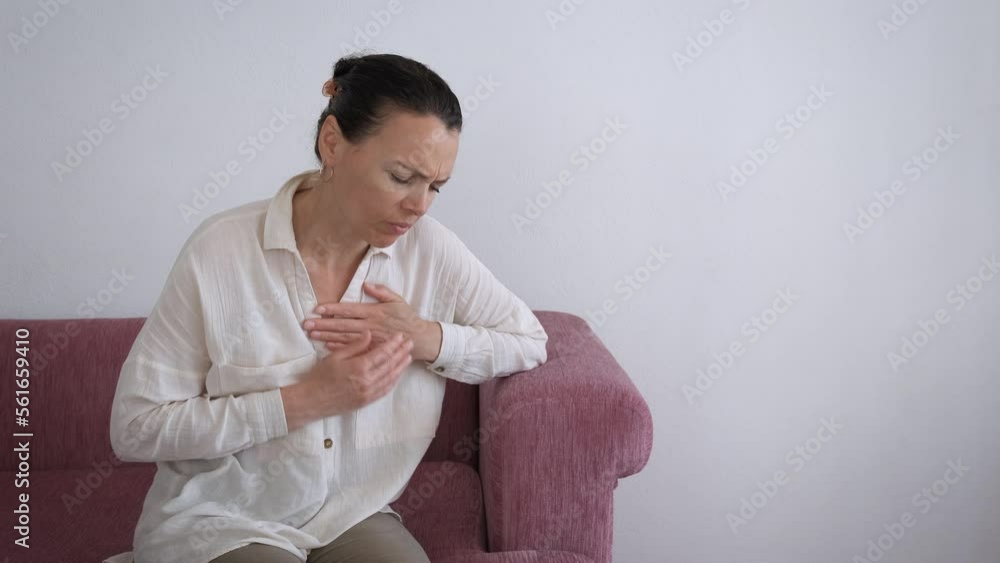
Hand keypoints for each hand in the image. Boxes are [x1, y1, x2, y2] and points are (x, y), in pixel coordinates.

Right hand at [296, 330, 413, 420]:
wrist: (312, 401)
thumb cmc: (320, 376)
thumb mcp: (335, 356)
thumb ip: (355, 345)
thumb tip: (369, 334)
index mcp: (358, 368)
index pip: (382, 353)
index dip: (393, 344)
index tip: (400, 336)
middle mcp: (366, 381)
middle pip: (390, 365)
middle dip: (401, 353)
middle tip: (410, 343)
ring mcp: (368, 393)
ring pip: (390, 378)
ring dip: (401, 366)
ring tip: (408, 357)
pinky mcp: (366, 401)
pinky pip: (385, 390)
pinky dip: (393, 380)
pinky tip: (398, 374)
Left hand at [304, 281, 435, 359]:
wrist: (418, 338)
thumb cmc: (407, 318)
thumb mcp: (397, 300)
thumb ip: (381, 291)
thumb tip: (366, 284)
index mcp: (373, 312)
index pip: (349, 310)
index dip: (333, 309)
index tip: (318, 309)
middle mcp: (369, 326)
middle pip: (342, 324)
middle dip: (323, 324)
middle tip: (307, 324)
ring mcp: (369, 339)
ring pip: (343, 337)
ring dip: (326, 335)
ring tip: (312, 334)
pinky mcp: (371, 350)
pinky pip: (352, 349)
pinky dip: (338, 347)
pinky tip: (326, 345)